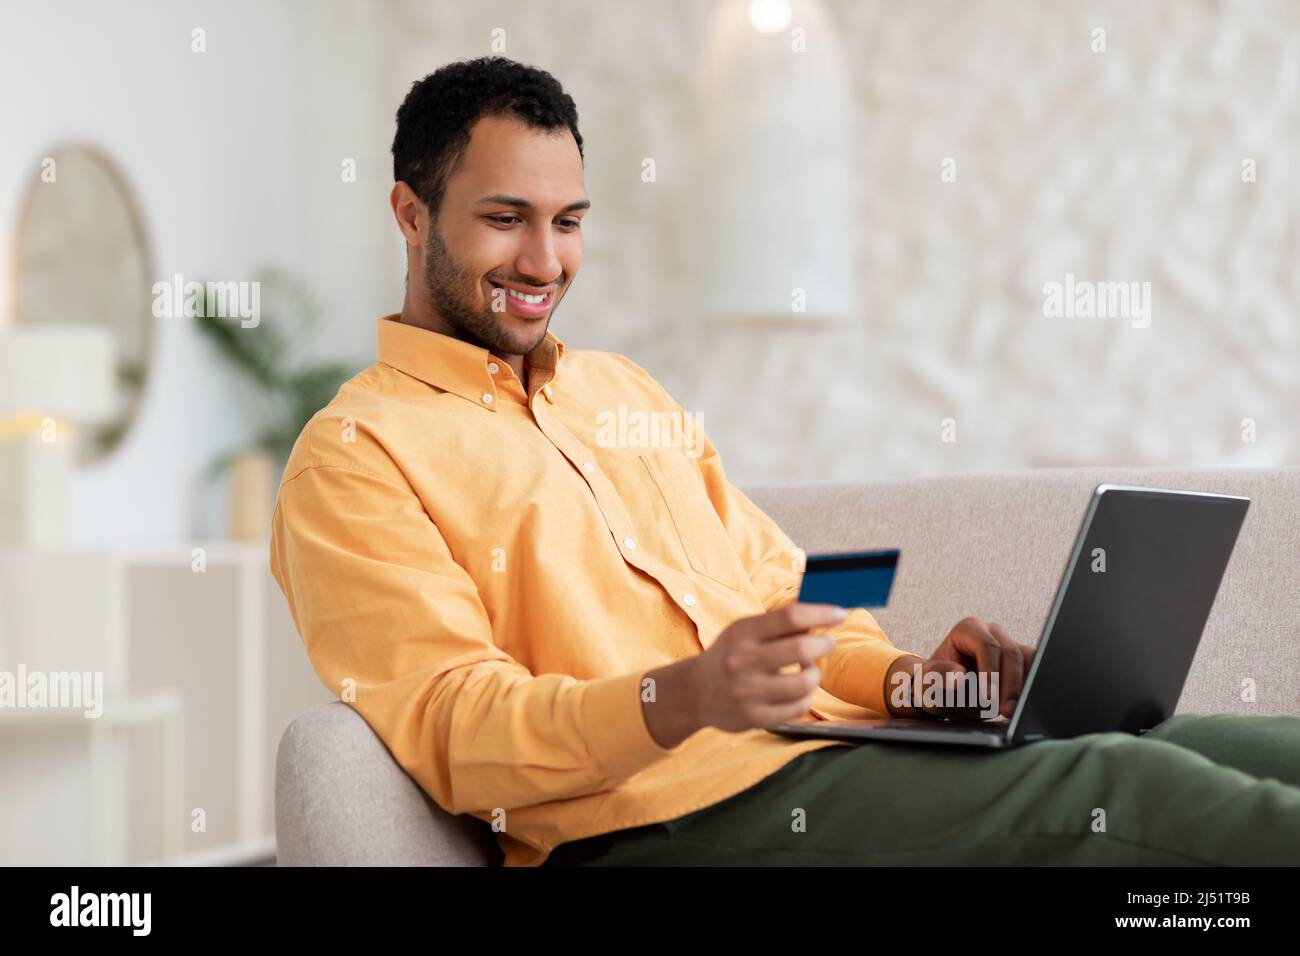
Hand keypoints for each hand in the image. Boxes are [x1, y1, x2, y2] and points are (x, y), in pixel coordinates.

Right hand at [642, 603, 844, 745]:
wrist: (694, 692)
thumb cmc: (728, 655)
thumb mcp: (743, 631)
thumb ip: (778, 624)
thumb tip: (819, 617)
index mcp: (742, 633)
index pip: (790, 617)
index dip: (821, 613)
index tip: (839, 614)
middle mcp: (742, 661)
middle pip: (801, 648)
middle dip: (824, 644)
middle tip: (827, 643)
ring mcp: (748, 692)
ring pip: (805, 682)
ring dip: (815, 673)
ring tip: (810, 670)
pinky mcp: (754, 717)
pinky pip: (798, 708)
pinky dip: (806, 697)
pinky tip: (798, 690)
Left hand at [884, 617, 1035, 720]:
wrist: (945, 692)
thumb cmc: (934, 685)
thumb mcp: (927, 683)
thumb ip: (939, 677)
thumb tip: (958, 676)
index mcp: (969, 629)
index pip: (986, 645)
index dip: (990, 671)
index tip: (988, 696)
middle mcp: (993, 633)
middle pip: (1011, 653)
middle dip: (1010, 685)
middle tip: (1006, 711)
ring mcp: (1010, 646)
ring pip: (1029, 662)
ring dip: (1025, 688)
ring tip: (1013, 714)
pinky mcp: (1023, 662)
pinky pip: (1036, 672)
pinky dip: (1032, 690)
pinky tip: (1025, 708)